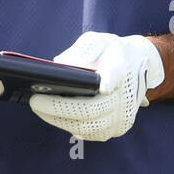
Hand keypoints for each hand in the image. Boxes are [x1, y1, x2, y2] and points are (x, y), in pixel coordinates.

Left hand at [28, 31, 164, 141]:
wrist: (138, 65)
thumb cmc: (112, 52)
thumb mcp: (100, 41)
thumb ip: (84, 49)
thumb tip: (61, 63)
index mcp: (121, 69)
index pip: (116, 76)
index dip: (109, 81)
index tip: (104, 87)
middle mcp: (124, 97)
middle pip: (90, 109)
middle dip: (58, 107)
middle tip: (34, 100)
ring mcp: (121, 117)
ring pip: (87, 126)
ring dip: (59, 120)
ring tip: (37, 108)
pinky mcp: (115, 129)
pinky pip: (88, 133)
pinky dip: (68, 125)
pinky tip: (52, 115)